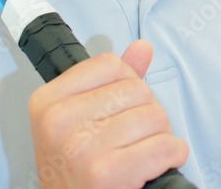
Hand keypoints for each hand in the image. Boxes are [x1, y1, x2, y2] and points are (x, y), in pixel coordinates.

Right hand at [28, 40, 188, 188]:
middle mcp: (59, 121)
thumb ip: (112, 80)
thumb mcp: (80, 120)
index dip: (127, 83)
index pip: (110, 64)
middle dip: (146, 112)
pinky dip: (172, 155)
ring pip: (156, 116)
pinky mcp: (106, 173)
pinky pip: (165, 146)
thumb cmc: (76, 170)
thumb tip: (142, 48)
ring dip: (160, 136)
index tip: (118, 108)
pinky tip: (153, 164)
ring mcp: (81, 147)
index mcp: (48, 100)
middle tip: (129, 138)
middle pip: (138, 89)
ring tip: (138, 152)